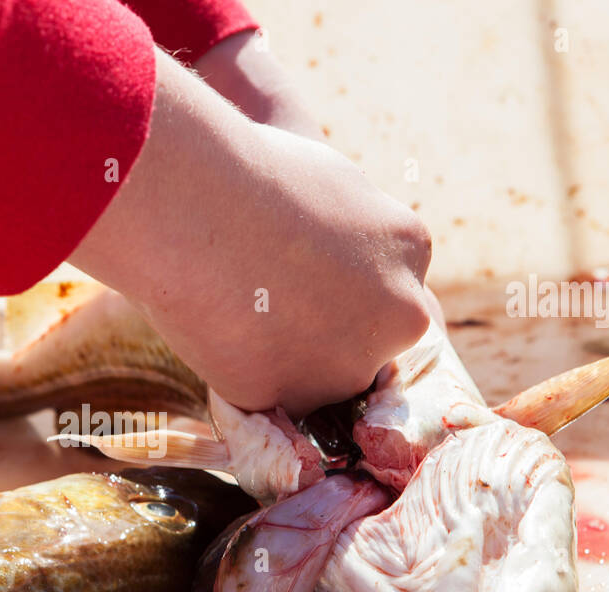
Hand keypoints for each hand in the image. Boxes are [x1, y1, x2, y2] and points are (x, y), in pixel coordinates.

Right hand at [70, 48, 431, 416]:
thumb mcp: (326, 182)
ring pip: (321, 377)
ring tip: (232, 316)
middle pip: (367, 341)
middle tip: (264, 306)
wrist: (197, 209)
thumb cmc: (250, 176)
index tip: (300, 285)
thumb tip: (339, 246)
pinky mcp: (299, 398)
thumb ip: (349, 226)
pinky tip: (217, 338)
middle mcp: (401, 314)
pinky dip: (246, 377)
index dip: (341, 292)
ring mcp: (352, 363)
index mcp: (411, 248)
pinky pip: (271, 397)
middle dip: (324, 332)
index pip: (388, 291)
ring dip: (287, 361)